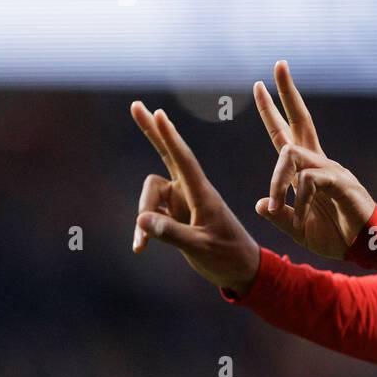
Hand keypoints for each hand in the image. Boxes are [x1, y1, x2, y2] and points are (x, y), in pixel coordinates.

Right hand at [130, 101, 260, 294]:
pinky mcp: (176, 215)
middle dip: (151, 133)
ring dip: (142, 217)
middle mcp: (191, 191)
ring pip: (150, 196)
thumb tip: (140, 220)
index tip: (158, 114)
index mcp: (203, 193)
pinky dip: (144, 229)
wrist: (241, 270)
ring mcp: (182, 202)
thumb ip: (171, 234)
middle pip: (166, 156)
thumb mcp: (199, 247)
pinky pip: (151, 214)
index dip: (169, 137)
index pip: (183, 159)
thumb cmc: (227, 257)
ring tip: (142, 245)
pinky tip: (140, 248)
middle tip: (136, 105)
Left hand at [252, 60, 374, 259]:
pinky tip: (302, 210)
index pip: (285, 133)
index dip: (271, 110)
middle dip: (287, 93)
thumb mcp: (297, 228)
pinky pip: (313, 177)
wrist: (368, 246)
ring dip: (279, 179)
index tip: (259, 85)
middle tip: (279, 64)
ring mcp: (330, 170)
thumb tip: (260, 203)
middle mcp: (318, 163)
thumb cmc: (336, 235)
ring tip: (276, 207)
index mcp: (307, 170)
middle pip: (300, 121)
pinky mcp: (341, 183)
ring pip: (294, 156)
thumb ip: (280, 215)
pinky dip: (301, 194)